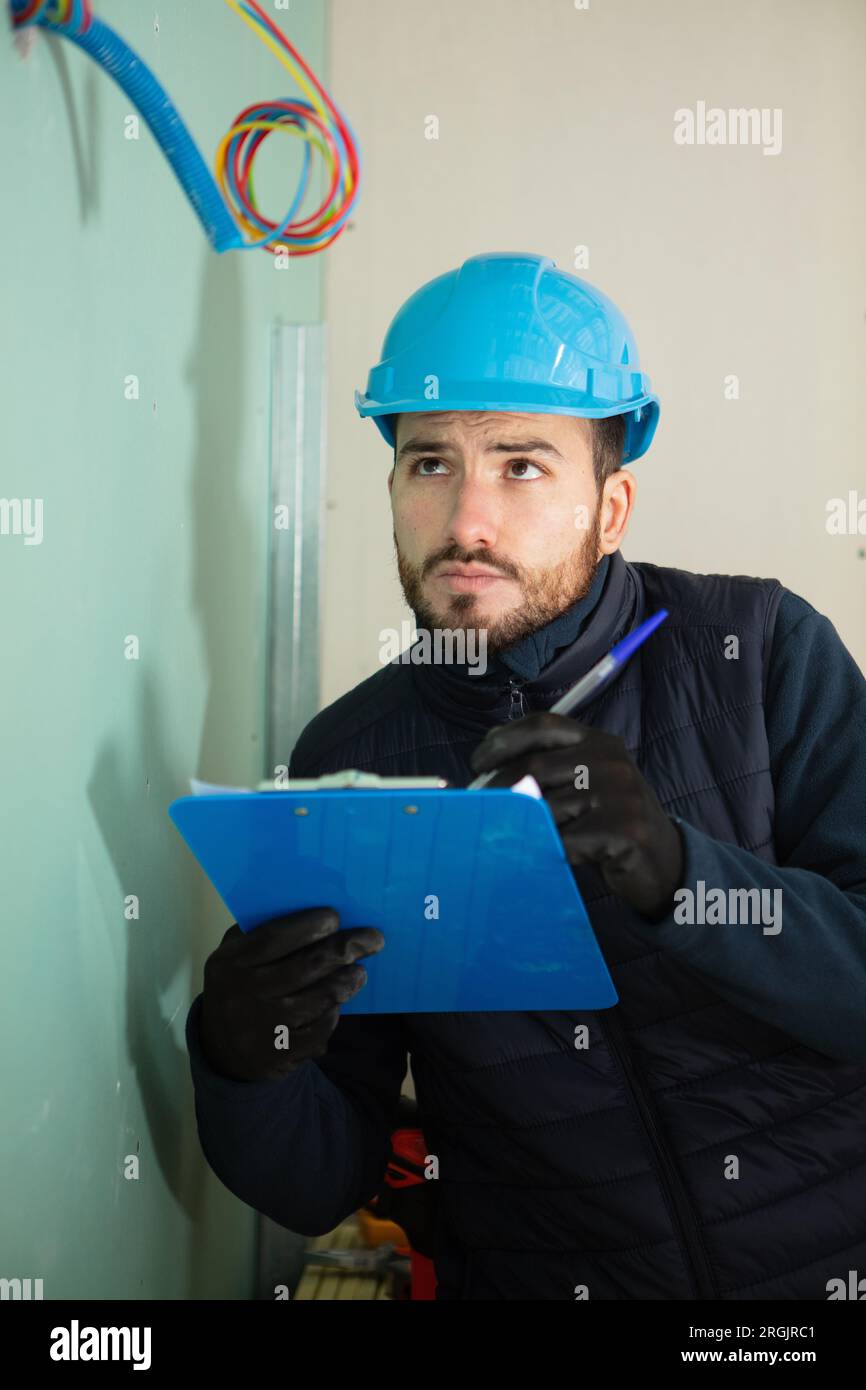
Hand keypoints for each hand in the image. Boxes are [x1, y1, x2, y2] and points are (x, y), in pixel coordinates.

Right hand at [199, 907, 384, 1081]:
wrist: (220, 1049)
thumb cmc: (239, 985)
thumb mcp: (236, 957)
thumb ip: (262, 933)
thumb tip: (314, 912)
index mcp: (230, 963)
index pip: (273, 938)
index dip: (308, 926)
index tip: (335, 917)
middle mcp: (242, 995)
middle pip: (305, 967)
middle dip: (345, 948)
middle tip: (373, 939)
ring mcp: (260, 1028)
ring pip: (318, 999)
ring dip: (346, 981)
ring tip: (359, 972)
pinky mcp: (278, 1056)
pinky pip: (319, 1030)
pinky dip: (332, 1013)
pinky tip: (337, 1003)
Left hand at [470, 713, 683, 919]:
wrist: (662, 862)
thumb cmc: (607, 822)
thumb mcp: (584, 784)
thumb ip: (546, 772)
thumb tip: (484, 774)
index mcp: (598, 741)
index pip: (543, 725)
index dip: (503, 740)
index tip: (478, 761)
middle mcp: (610, 760)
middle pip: (535, 767)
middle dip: (498, 789)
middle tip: (480, 807)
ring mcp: (619, 794)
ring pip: (545, 807)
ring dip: (524, 825)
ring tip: (517, 835)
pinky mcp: (623, 830)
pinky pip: (564, 839)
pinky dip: (547, 848)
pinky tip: (550, 854)